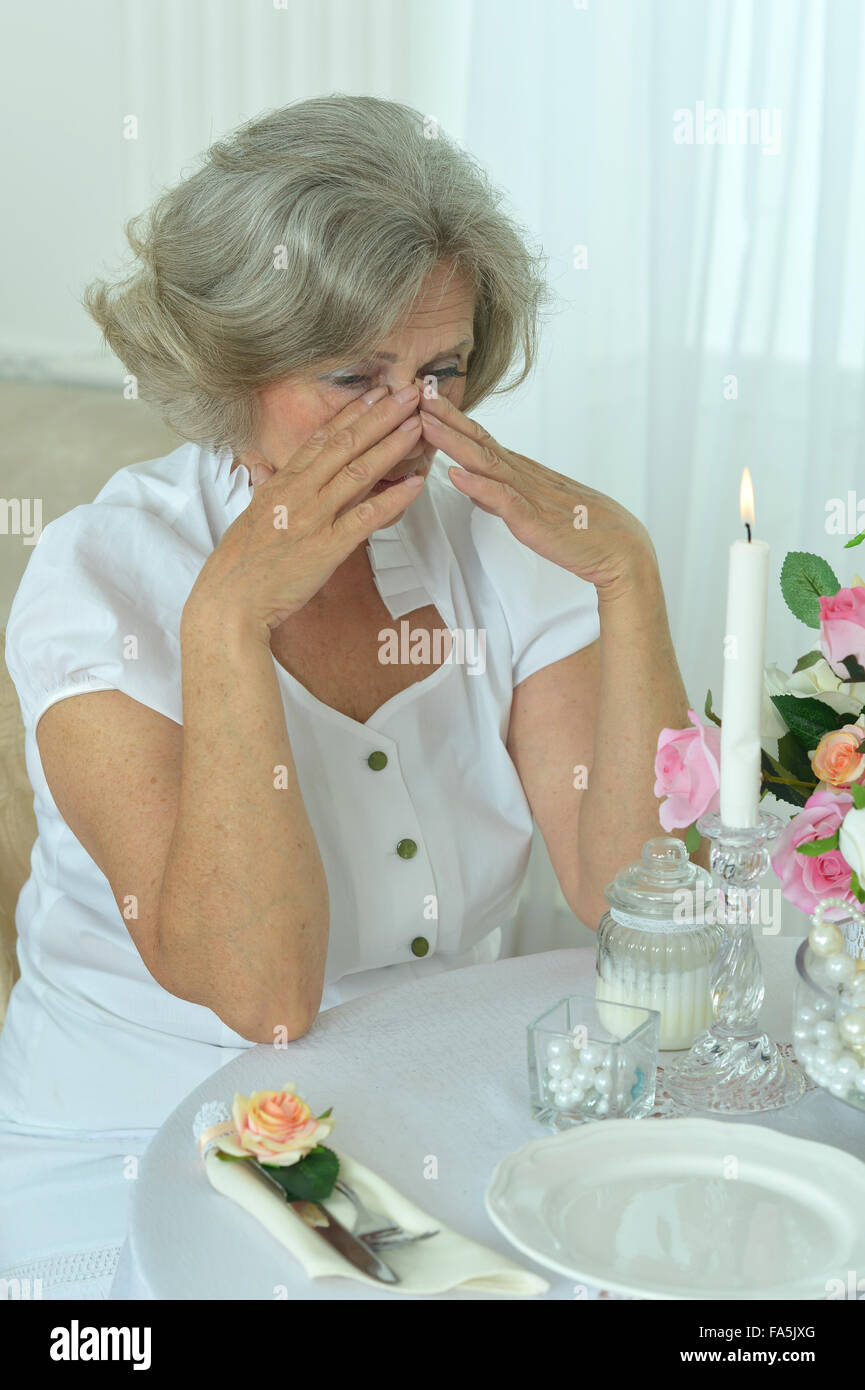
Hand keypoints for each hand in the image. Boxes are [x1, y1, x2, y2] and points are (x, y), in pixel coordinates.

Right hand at [184, 385, 425, 639]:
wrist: (231, 599)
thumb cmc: (239, 563)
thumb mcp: (250, 514)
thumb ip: (264, 487)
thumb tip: (262, 467)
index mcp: (281, 482)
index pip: (322, 438)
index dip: (352, 412)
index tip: (376, 391)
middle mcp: (299, 492)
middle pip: (345, 444)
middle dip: (381, 415)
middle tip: (409, 392)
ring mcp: (313, 517)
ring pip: (359, 472)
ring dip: (392, 446)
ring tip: (418, 424)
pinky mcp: (327, 547)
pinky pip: (366, 517)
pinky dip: (393, 500)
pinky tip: (416, 484)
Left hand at [418, 391, 656, 596]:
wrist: (621, 549)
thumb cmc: (582, 529)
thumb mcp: (532, 507)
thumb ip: (499, 495)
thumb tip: (469, 483)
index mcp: (522, 473)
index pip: (482, 440)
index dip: (452, 419)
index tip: (425, 399)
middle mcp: (524, 477)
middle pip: (479, 441)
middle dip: (445, 418)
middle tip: (415, 392)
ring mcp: (530, 496)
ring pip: (486, 463)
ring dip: (454, 442)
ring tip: (425, 423)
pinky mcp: (535, 522)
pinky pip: (504, 501)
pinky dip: (479, 486)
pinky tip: (456, 475)